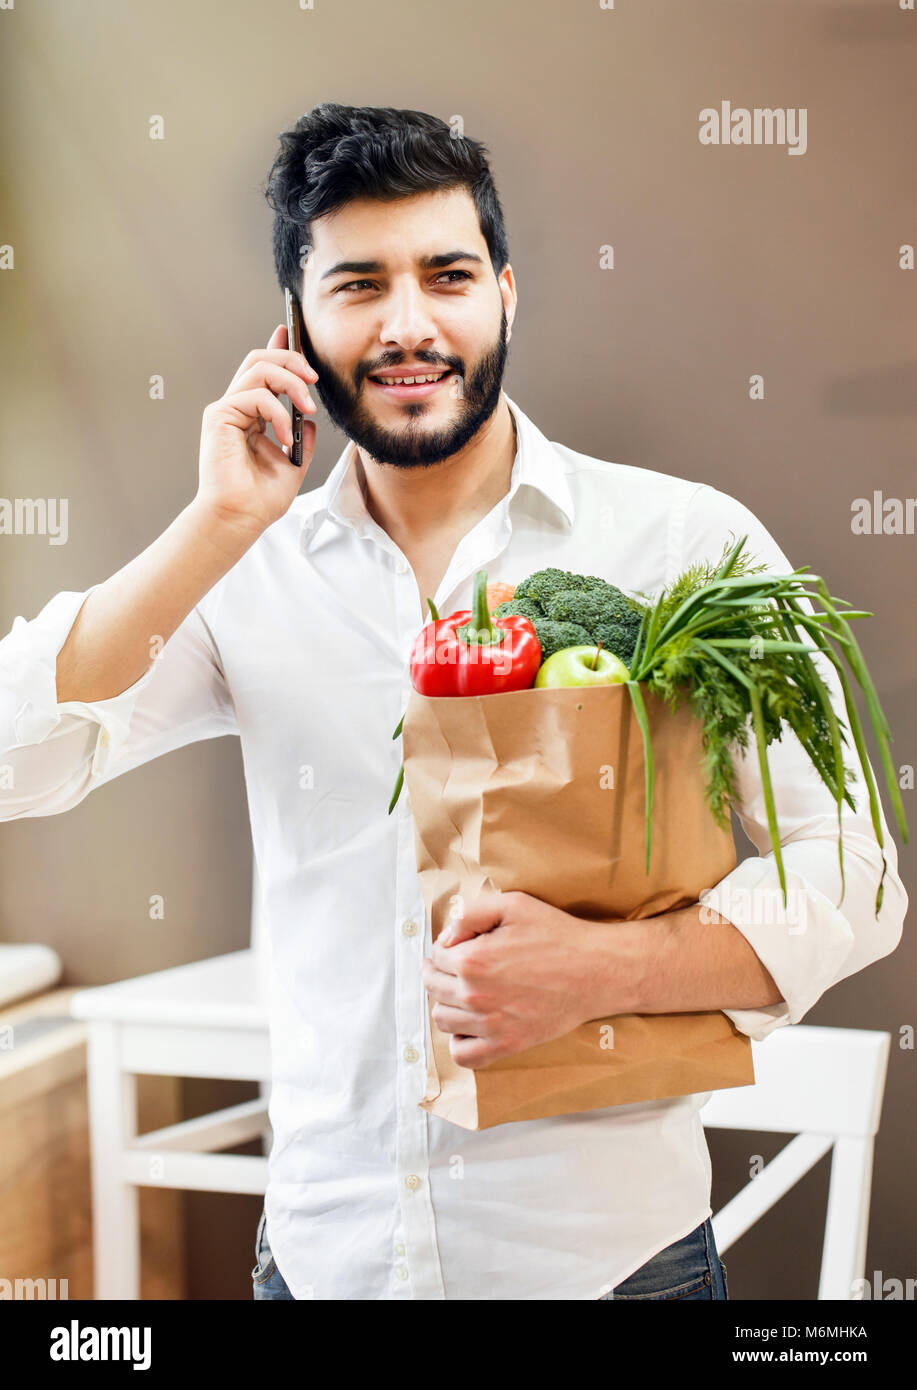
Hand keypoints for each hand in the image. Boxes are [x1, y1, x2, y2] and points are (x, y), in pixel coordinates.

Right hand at [195, 324, 318, 537]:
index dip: (277, 348)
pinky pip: (255, 396)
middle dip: (291, 360)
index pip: (263, 371)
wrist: (240, 518)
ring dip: (291, 383)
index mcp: (250, 416)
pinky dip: (277, 412)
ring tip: (306, 408)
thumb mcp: (293, 465)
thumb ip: (300, 439)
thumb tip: (309, 421)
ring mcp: (225, 411)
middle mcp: (236, 408)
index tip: (290, 332)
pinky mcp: (219, 417)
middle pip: (260, 360)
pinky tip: (285, 436)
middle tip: (313, 379)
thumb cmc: (259, 499)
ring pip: (259, 369)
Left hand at [420, 890, 627, 1069]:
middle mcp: (475, 995)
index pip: (437, 955)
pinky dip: (458, 1042)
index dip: (444, 947)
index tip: (455, 946)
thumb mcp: (513, 905)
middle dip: (437, 973)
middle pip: (434, 987)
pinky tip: (468, 1026)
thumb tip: (445, 937)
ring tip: (458, 993)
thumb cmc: (557, 935)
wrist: (595, 970)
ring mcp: (490, 1024)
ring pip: (442, 1019)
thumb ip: (470, 914)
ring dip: (445, 1003)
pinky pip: (464, 1055)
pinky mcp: (507, 1045)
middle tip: (448, 967)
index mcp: (473, 960)